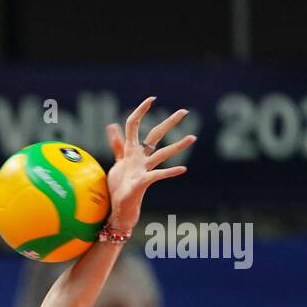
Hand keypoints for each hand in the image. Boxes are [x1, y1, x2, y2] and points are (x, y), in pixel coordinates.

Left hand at [105, 97, 195, 229]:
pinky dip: (170, 172)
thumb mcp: (118, 162)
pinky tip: (182, 169)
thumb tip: (112, 125)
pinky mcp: (142, 182)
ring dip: (178, 146)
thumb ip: (117, 145)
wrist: (119, 207)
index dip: (140, 111)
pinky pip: (158, 175)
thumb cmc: (120, 186)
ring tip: (193, 138)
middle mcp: (141, 158)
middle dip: (170, 123)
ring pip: (162, 154)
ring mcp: (143, 169)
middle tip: (185, 111)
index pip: (134, 125)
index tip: (152, 98)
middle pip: (156, 136)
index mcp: (132, 151)